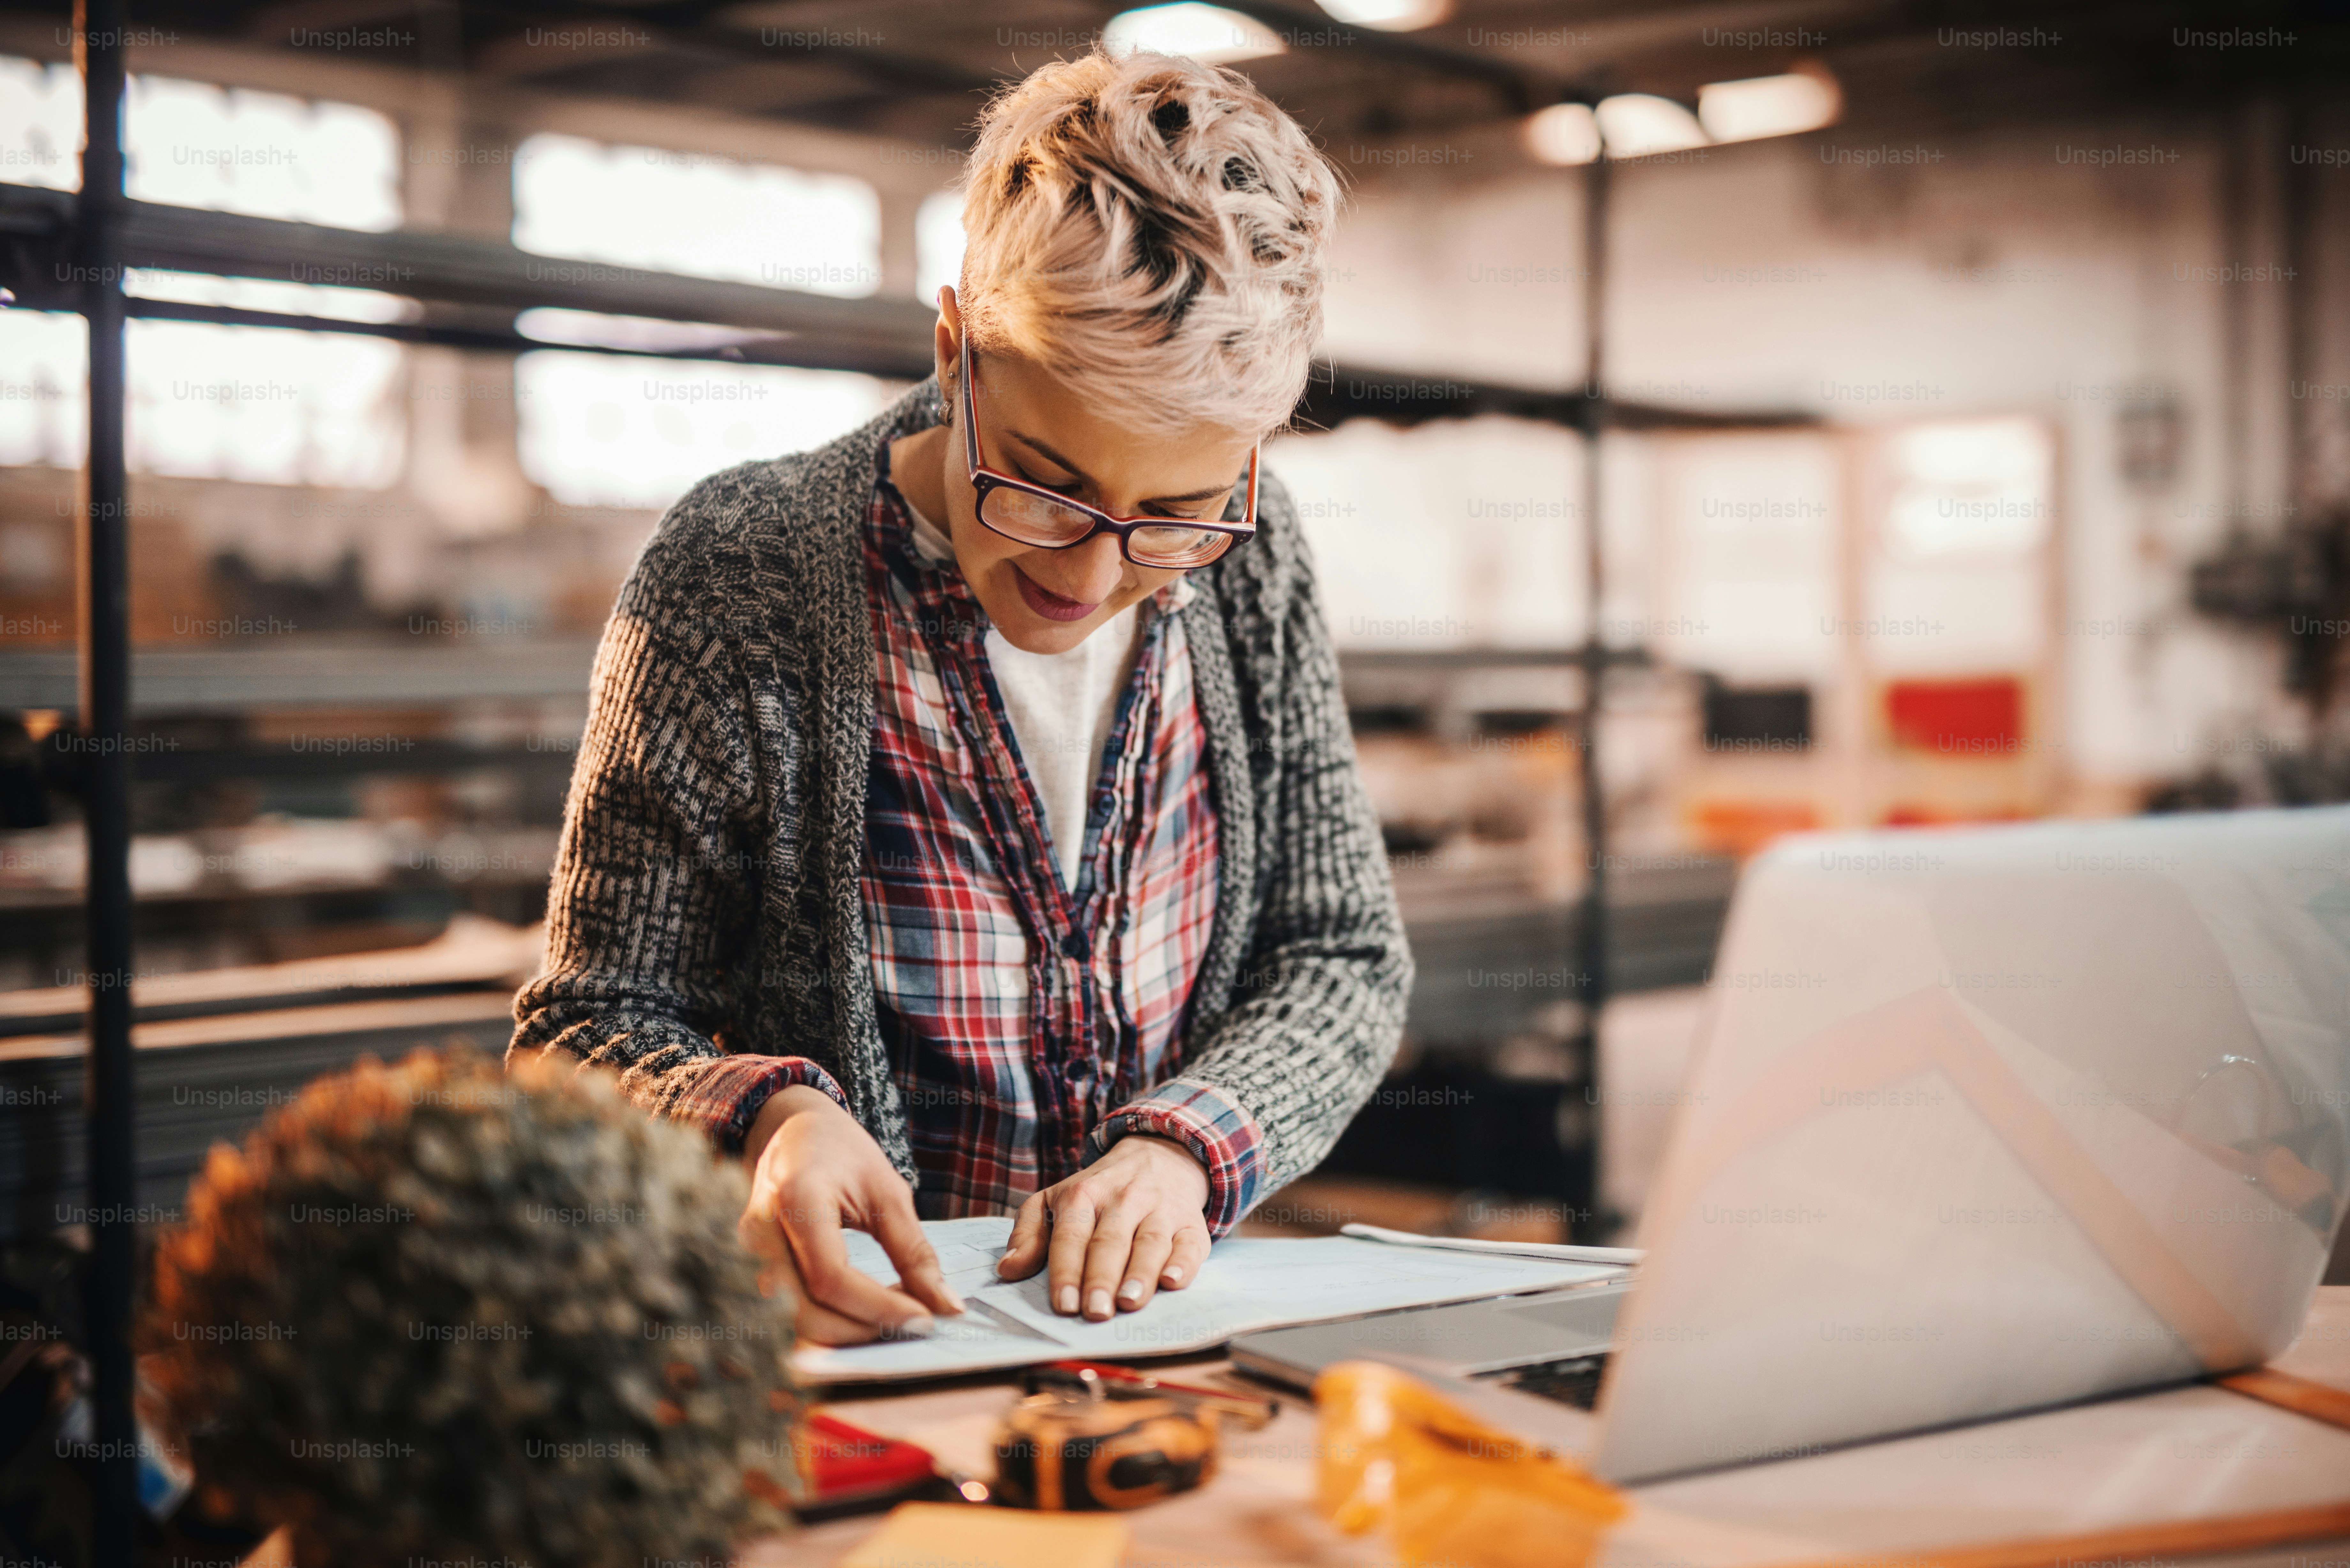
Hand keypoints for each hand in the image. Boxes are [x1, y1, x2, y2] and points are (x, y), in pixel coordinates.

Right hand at [738, 1085, 963, 1345]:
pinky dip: (829, 1324)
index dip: (878, 1307)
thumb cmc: (840, 1153)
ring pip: (793, 1322)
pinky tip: (862, 1312)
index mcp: (795, 1199)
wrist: (794, 1132)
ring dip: (848, 1332)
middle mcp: (759, 1232)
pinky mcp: (749, 1270)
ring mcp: (746, 1255)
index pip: (830, 1278)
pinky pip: (786, 1314)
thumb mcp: (888, 1191)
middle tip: (914, 1322)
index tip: (924, 1320)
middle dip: (865, 1328)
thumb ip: (914, 1252)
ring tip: (893, 1314)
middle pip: (807, 1310)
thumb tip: (946, 1307)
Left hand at [995, 1134, 1210, 1320]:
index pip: (1071, 1236)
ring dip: (1140, 1274)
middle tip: (1095, 1312)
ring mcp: (1160, 1209)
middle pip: (1110, 1242)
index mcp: (1083, 1195)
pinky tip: (1173, 1282)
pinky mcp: (1190, 1223)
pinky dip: (1183, 1264)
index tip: (1064, 1305)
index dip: (1067, 1271)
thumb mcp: (1054, 1200)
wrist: (1158, 1156)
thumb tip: (1007, 1270)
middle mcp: (1123, 1199)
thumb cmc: (1098, 1193)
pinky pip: (1189, 1244)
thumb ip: (1028, 1234)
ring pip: (1150, 1242)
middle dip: (1101, 1279)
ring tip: (1129, 1302)